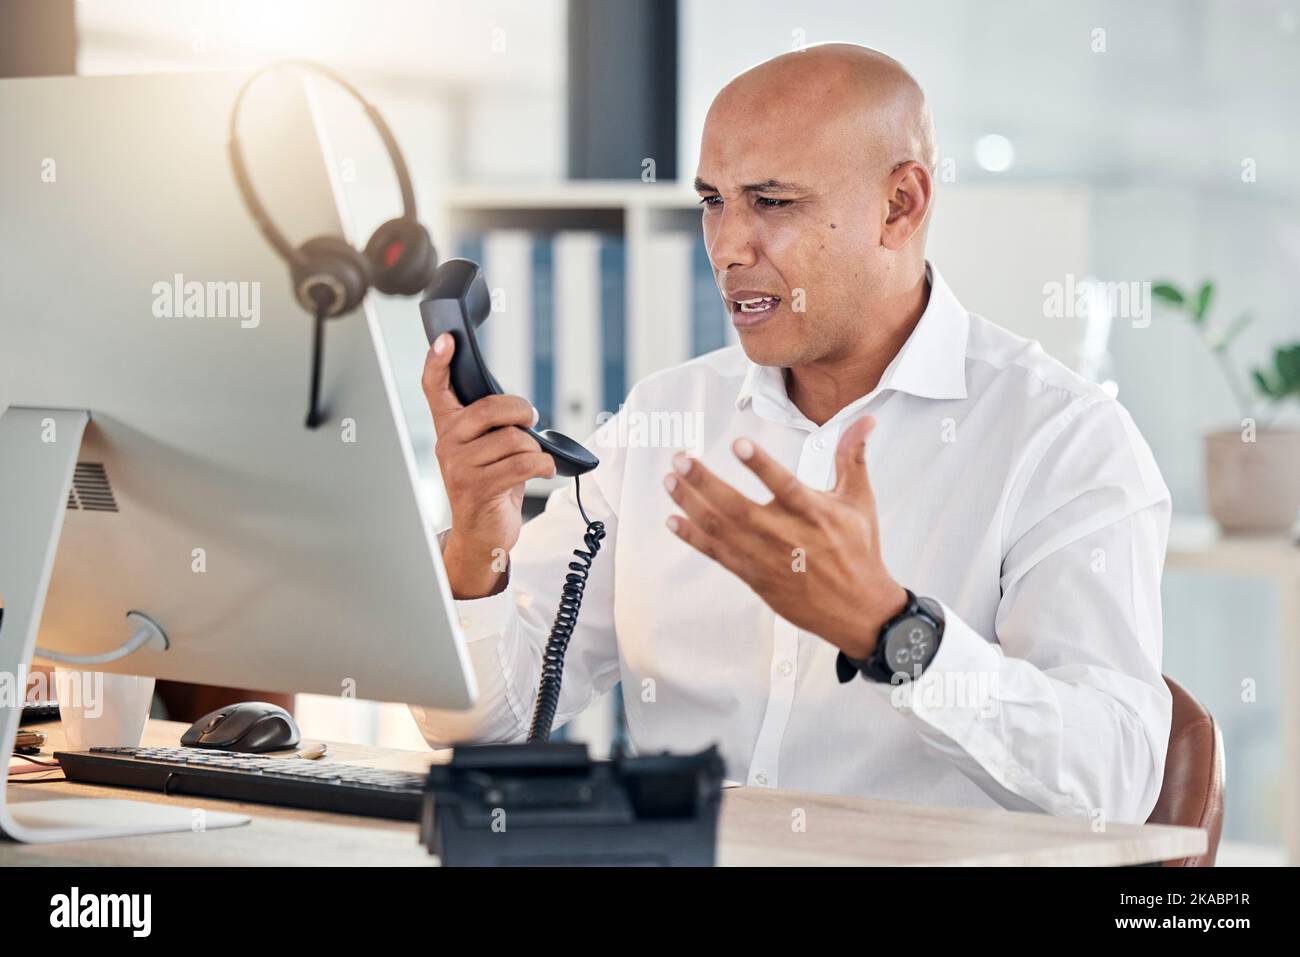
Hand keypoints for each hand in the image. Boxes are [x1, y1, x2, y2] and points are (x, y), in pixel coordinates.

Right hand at [422, 332, 555, 597]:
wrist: (483, 534)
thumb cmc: (491, 485)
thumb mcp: (487, 450)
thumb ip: (492, 424)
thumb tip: (521, 409)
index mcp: (448, 428)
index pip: (435, 388)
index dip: (439, 361)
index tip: (447, 339)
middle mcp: (448, 444)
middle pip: (490, 408)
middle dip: (521, 411)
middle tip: (530, 420)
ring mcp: (460, 467)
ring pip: (514, 439)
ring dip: (534, 449)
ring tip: (532, 460)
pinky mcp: (478, 488)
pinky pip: (524, 463)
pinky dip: (543, 465)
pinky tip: (543, 470)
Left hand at [663, 415, 906, 658]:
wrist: (857, 609)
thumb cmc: (857, 549)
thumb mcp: (859, 501)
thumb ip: (852, 457)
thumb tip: (865, 420)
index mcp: (815, 514)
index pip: (785, 486)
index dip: (761, 466)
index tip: (738, 444)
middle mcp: (787, 536)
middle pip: (738, 508)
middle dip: (704, 483)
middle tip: (681, 460)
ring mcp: (766, 559)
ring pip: (721, 530)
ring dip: (691, 504)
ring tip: (670, 480)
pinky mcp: (753, 576)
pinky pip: (717, 554)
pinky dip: (693, 537)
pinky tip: (673, 519)